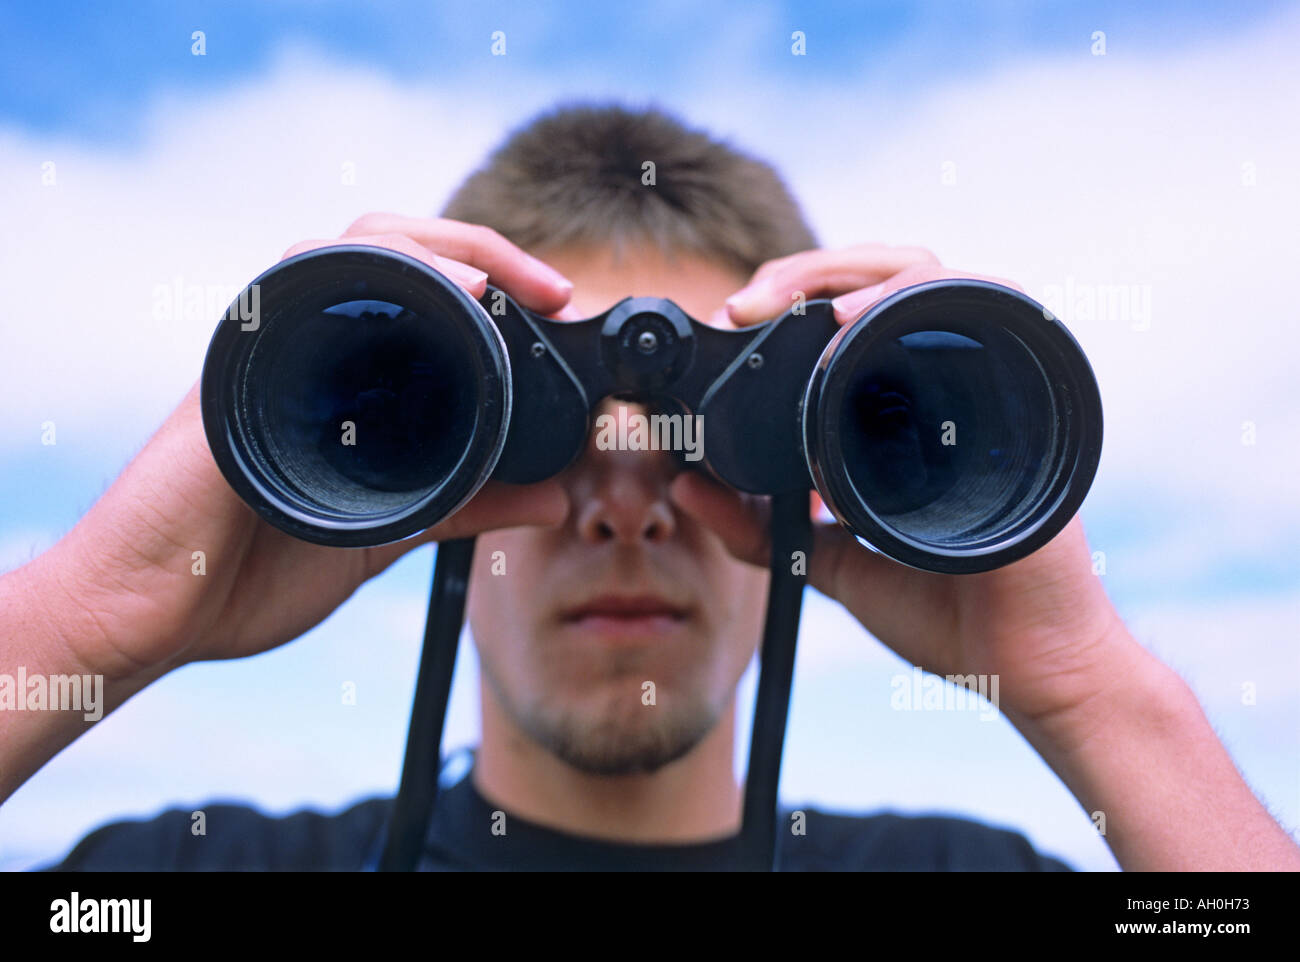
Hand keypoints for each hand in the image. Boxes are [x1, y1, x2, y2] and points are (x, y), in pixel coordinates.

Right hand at [31, 214, 577, 682]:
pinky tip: (428, 290)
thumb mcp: (389, 532)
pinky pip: (296, 294)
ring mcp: (265, 353)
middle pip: (392, 248)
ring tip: (494, 281)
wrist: (149, 615)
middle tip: (549, 292)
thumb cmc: (248, 573)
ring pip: (346, 250)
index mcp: (342, 378)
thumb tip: (554, 500)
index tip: (559, 312)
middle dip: (479, 250)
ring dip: (430, 250)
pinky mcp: (235, 371)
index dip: (495, 284)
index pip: (422, 293)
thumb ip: (465, 506)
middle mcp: (303, 349)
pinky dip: (367, 280)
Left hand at [676, 243, 1125, 728]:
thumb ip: (758, 529)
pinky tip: (850, 319)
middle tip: (741, 306)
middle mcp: (943, 387)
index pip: (844, 323)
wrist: (1023, 661)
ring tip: (780, 301)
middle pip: (879, 281)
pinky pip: (973, 312)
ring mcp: (982, 385)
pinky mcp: (1016, 395)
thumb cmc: (946, 614)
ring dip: (846, 274)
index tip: (726, 326)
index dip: (784, 307)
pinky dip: (908, 299)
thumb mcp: (830, 566)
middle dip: (800, 276)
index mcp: (899, 415)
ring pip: (922, 277)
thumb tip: (687, 488)